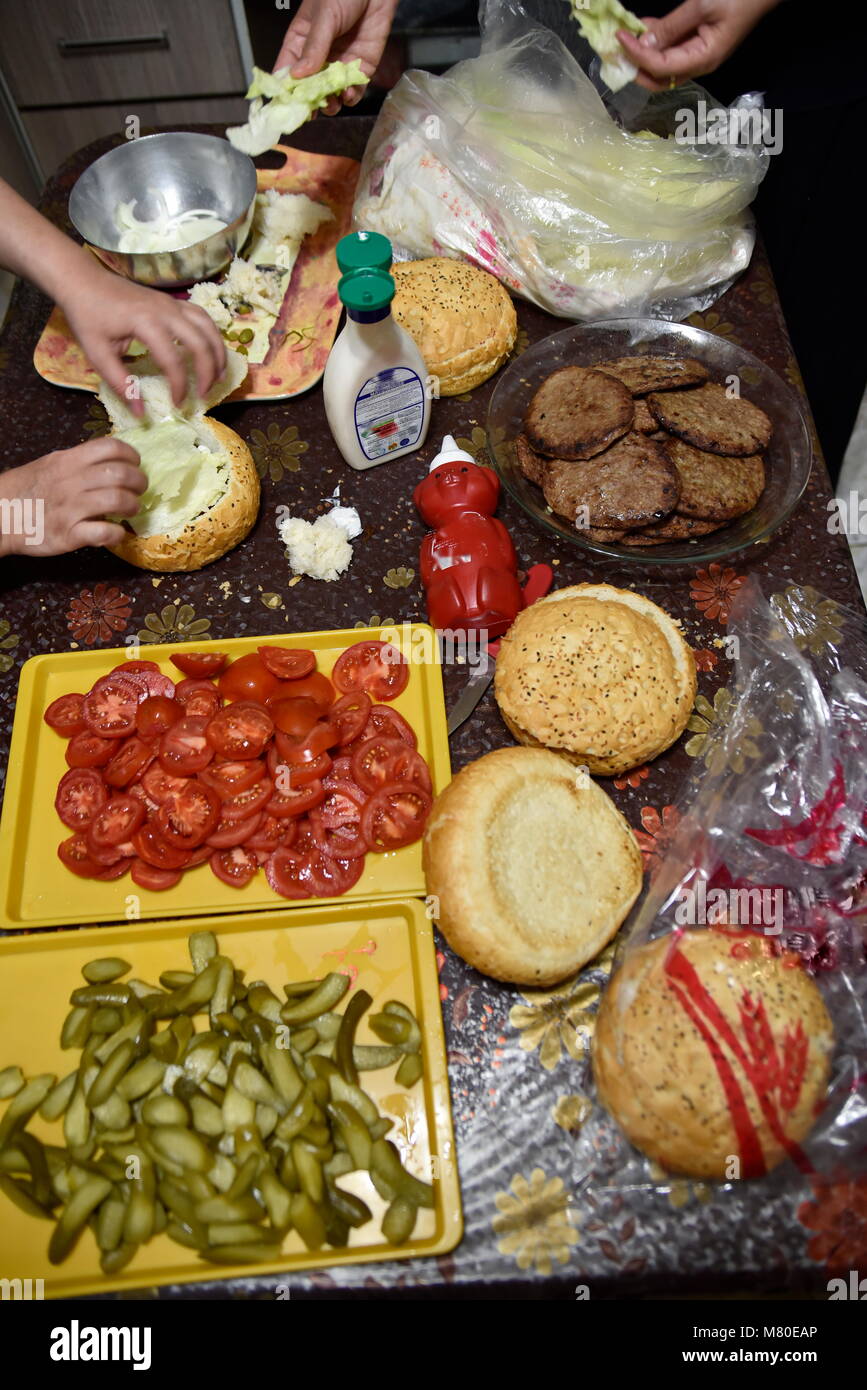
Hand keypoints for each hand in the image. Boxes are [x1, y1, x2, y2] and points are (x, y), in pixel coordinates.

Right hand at [0, 438, 145, 557]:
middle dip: (139, 482)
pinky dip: (118, 534)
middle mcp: (71, 481)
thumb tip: (109, 463)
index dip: (131, 455)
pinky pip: (104, 532)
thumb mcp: (49, 466)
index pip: (110, 447)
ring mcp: (71, 508)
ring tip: (131, 510)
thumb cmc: (25, 491)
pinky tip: (117, 533)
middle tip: (139, 490)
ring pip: (118, 500)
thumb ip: (77, 464)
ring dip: (132, 506)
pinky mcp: (69, 534)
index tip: (135, 465)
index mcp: (67, 460)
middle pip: (121, 474)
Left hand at [59, 265, 226, 415]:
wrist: (83, 281)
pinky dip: (211, 336)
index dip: (179, 386)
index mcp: (146, 323)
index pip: (173, 360)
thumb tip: (141, 412)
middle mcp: (165, 310)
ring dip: (218, 353)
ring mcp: (172, 303)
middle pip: (200, 342)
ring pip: (208, 327)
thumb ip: (121, 383)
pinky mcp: (173, 302)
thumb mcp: (97, 353)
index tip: (177, 404)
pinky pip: (202, 317)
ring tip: (219, 376)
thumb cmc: (87, 316)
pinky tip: (210, 352)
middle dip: (208, 372)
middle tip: (204, 395)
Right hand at [274, 0, 398, 112]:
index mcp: (301, 41)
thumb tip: (298, 76)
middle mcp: (319, 57)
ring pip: (331, 94)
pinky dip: (351, 97)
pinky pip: (354, 90)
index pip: (287, 69)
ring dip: (331, 103)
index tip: (285, 105)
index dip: (285, 89)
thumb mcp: (325, 16)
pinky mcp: (362, 67)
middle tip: (311, 111)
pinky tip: (348, 94)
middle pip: (309, 88)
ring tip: (331, 103)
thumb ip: (314, 46)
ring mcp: (341, 64)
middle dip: (309, 102)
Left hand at [617, 0, 780, 90]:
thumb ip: (672, 26)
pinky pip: (670, 51)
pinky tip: (644, 28)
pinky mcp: (697, 45)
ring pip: (661, 66)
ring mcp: (698, 56)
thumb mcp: (702, 6)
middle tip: (615, 47)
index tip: (619, 37)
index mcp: (703, 59)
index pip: (659, 67)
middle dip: (634, 66)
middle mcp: (699, 64)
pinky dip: (655, 41)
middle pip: (657, 78)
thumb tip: (645, 41)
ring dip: (641, 54)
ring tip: (625, 35)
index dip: (636, 54)